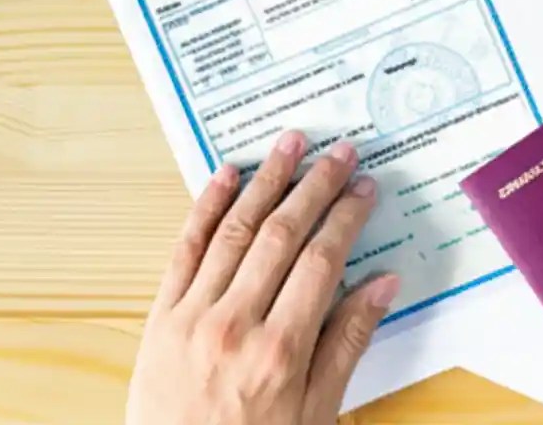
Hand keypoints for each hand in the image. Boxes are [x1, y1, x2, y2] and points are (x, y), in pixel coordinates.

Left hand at [127, 131, 399, 424]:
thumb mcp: (317, 411)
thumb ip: (347, 343)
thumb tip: (382, 284)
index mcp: (281, 348)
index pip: (322, 260)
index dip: (347, 216)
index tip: (365, 188)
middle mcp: (235, 322)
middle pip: (282, 234)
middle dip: (316, 185)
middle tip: (339, 152)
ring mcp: (193, 316)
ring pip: (235, 230)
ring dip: (267, 181)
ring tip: (290, 144)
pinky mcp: (160, 318)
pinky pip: (185, 249)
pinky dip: (205, 207)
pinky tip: (226, 176)